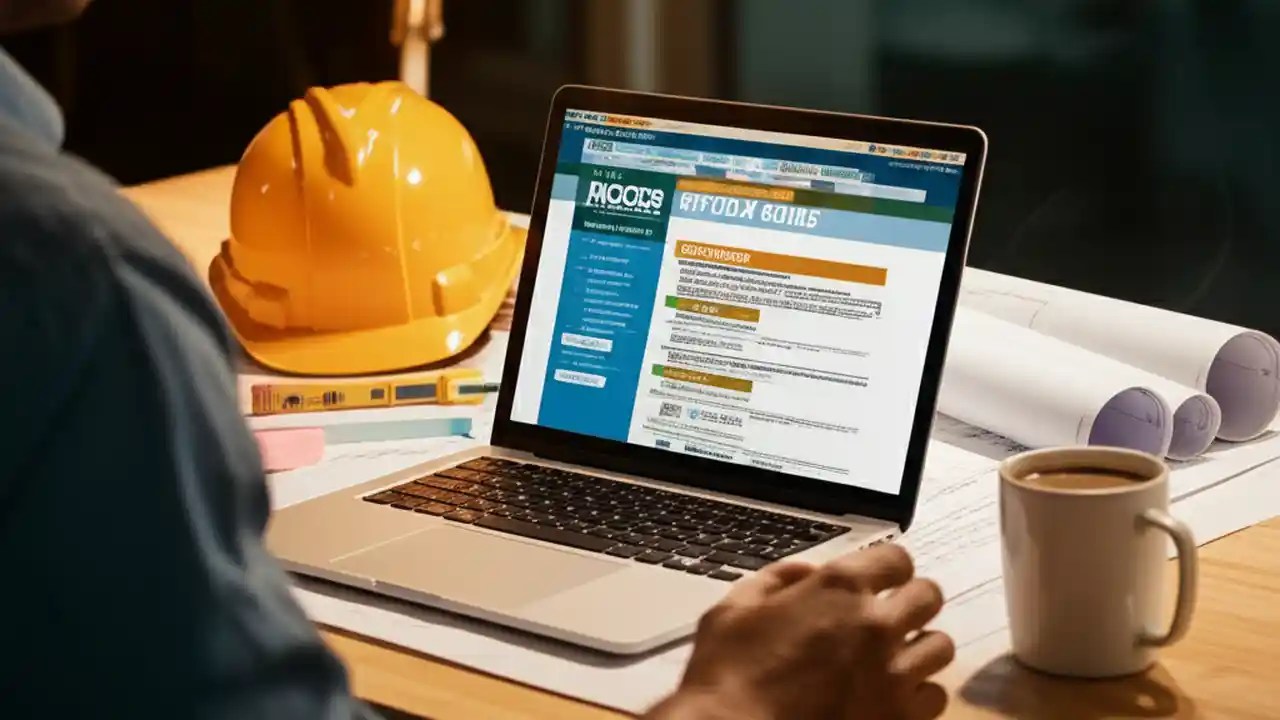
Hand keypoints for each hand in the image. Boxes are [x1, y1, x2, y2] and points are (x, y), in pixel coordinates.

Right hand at [646, 544, 952, 719]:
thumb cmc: (727, 675)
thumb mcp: (734, 610)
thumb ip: (776, 580)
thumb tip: (807, 572)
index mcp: (838, 588)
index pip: (896, 559)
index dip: (886, 568)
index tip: (876, 582)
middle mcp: (876, 625)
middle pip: (929, 596)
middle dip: (910, 601)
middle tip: (887, 617)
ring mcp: (894, 675)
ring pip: (940, 646)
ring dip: (918, 647)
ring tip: (893, 658)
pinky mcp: (901, 718)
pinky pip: (935, 696)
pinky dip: (918, 694)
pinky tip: (891, 696)